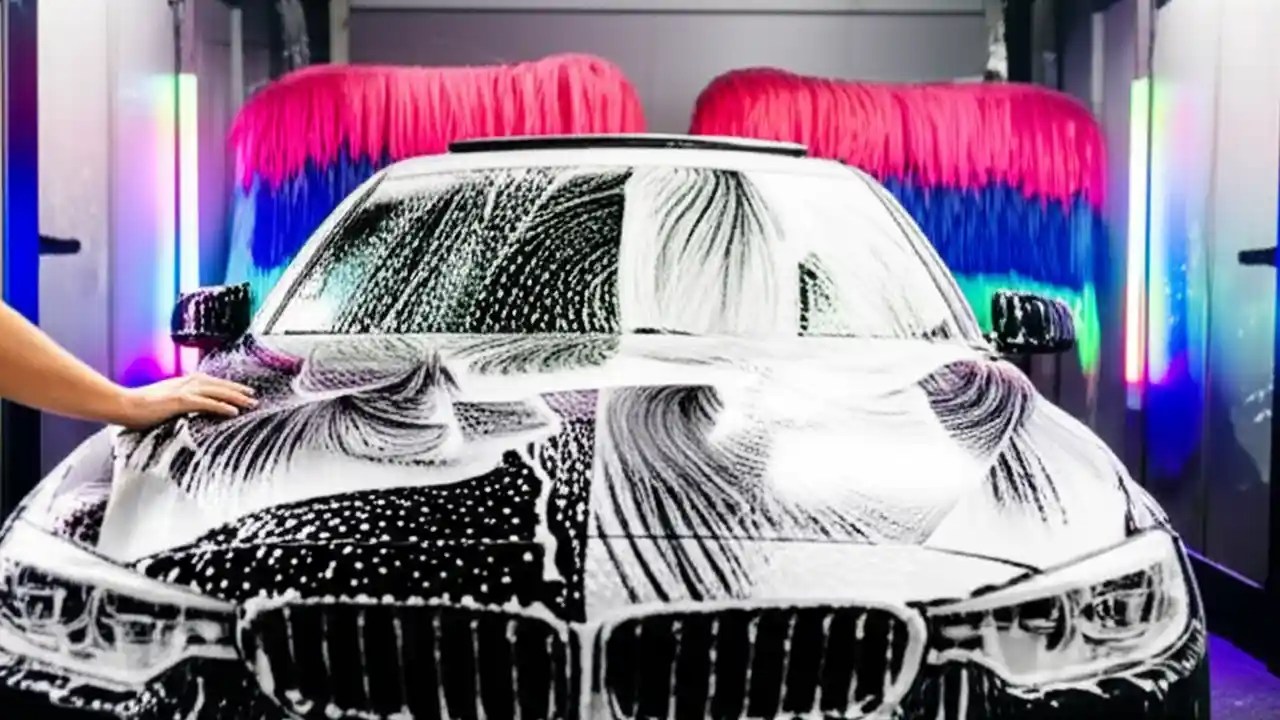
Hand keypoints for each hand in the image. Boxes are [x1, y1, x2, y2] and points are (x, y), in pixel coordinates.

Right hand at [111, 373, 257, 429]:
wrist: (122, 405)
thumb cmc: (139, 407)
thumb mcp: (163, 400)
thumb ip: (178, 401)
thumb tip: (188, 408)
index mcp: (182, 382)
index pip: (211, 381)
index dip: (227, 385)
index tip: (242, 390)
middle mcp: (185, 382)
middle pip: (218, 384)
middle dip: (237, 389)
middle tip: (254, 395)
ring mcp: (183, 390)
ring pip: (216, 391)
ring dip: (236, 396)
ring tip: (251, 403)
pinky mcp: (180, 401)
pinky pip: (206, 403)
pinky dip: (221, 406)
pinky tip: (234, 411)